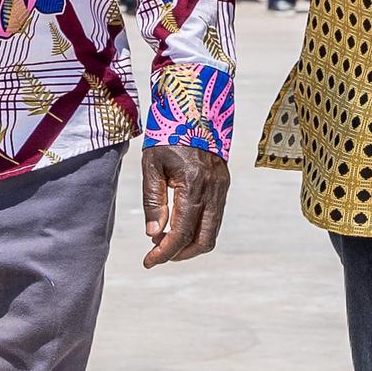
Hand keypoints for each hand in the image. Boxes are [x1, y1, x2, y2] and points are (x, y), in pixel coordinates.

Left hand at [139, 142, 226, 268]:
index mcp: (193, 185)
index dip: (164, 252)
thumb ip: (154, 200)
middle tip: (158, 254)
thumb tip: (153, 233)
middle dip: (181, 254)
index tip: (148, 262)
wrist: (194, 109)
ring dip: (190, 243)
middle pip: (203, 240)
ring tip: (166, 240)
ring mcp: (222, 188)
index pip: (181, 233)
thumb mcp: (152, 165)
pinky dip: (198, 228)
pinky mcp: (223, 185)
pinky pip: (215, 217)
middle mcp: (213, 190)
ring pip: (212, 231)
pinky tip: (178, 223)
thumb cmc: (167, 135)